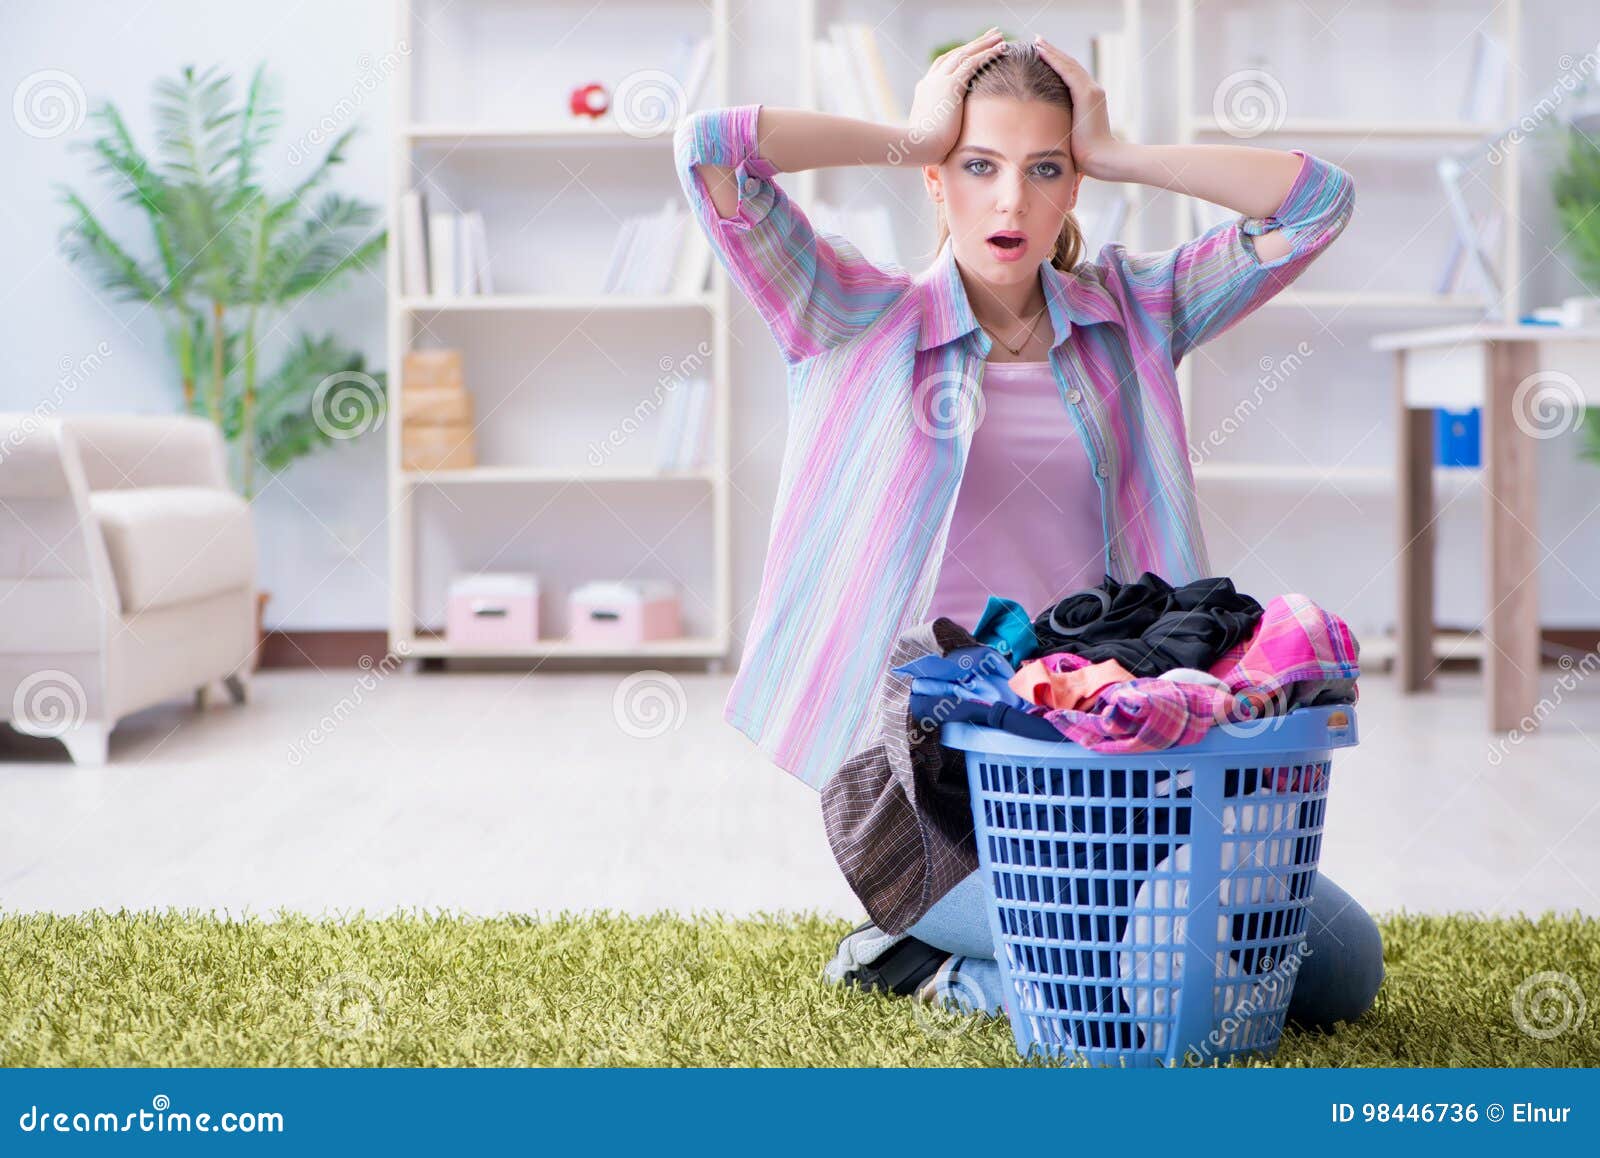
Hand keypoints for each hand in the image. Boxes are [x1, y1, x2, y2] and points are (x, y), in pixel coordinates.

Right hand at [904, 27, 1008, 164]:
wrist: (917, 149)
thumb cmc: (923, 150)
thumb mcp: (930, 133)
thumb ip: (938, 126)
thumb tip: (945, 137)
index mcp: (924, 91)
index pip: (943, 66)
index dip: (960, 57)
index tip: (973, 52)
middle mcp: (930, 81)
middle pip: (954, 55)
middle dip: (974, 44)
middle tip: (991, 35)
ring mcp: (939, 81)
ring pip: (964, 54)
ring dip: (983, 44)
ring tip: (1000, 36)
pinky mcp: (950, 85)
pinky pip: (972, 63)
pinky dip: (987, 54)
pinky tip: (1001, 48)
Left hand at [1033, 35, 1120, 179]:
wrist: (1101, 159)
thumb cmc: (1084, 155)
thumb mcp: (1070, 134)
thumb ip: (1062, 124)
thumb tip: (1045, 129)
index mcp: (1088, 99)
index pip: (1071, 75)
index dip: (1057, 63)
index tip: (1042, 55)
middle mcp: (1092, 90)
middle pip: (1070, 65)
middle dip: (1053, 52)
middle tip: (1037, 41)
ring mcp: (1091, 91)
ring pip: (1068, 65)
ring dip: (1052, 52)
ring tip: (1037, 42)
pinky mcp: (1087, 94)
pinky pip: (1067, 72)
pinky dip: (1054, 60)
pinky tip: (1042, 52)